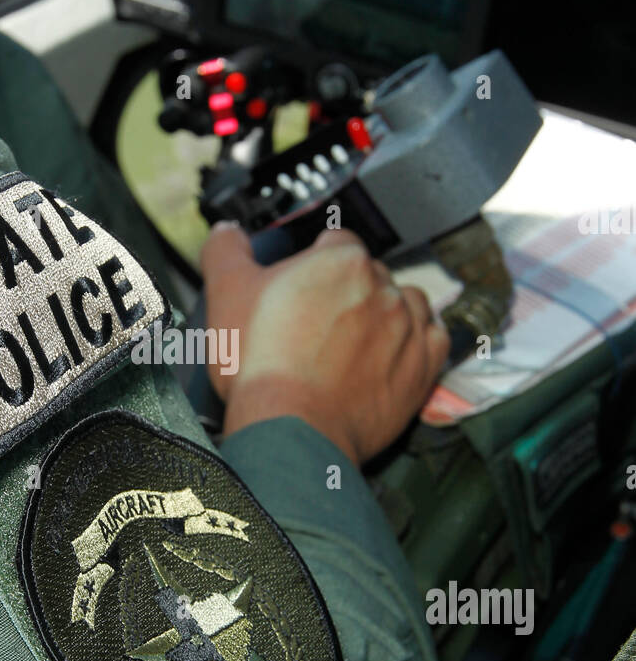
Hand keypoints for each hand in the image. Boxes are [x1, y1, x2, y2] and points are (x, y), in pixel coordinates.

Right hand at [200, 224, 450, 466]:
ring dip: (387, 313)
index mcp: (341, 261)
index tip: (302, 289)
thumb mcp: (226, 294)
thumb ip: (226, 251)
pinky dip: (417, 342)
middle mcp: (384, 287)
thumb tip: (227, 231)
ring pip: (407, 303)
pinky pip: (434, 340)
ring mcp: (409, 328)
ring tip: (356, 340)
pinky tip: (393, 354)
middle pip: (370, 275)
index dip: (315, 264)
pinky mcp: (424, 367)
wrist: (293, 428)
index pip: (336, 244)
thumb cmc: (261, 364)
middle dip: (348, 292)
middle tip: (318, 324)